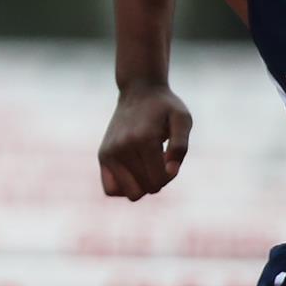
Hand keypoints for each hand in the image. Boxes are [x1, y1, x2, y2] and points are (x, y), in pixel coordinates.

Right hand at [99, 83, 191, 199]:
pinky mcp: (102, 157)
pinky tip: (134, 174)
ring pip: (128, 193)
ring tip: (147, 167)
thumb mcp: (182, 119)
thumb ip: (181, 146)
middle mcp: (122, 148)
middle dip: (157, 181)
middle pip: (144, 189)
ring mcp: (109, 154)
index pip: (158, 180)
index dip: (170, 175)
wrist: (138, 92)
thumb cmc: (164, 107)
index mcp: (143, 139)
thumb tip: (171, 172)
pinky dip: (124, 189)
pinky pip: (110, 190)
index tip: (171, 159)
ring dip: (142, 186)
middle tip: (160, 162)